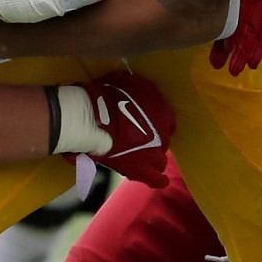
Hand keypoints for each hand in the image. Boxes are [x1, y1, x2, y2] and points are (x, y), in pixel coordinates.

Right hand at [78, 72, 174, 187]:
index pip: (166, 119)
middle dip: (155, 140)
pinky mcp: (139, 169)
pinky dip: (157, 180)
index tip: (147, 121)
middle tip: (141, 138)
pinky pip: (154, 178)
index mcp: (164, 112)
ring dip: (154, 158)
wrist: (95, 119)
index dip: (156, 121)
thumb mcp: (128, 80)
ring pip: (160, 160)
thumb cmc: (109, 95)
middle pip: (163, 140)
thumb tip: (138, 91)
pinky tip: (161, 181)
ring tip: (145, 158)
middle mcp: (164, 135)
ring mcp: (153, 154)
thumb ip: (139, 89)